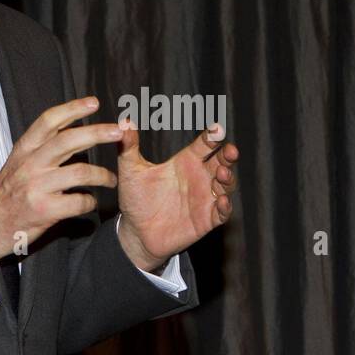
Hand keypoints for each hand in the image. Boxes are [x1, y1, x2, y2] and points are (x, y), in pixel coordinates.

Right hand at [0, 97, 122, 262]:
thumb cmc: (9, 192)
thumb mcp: (19, 162)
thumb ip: (44, 148)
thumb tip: (78, 131)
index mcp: (25, 149)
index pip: (49, 120)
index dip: (72, 109)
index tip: (93, 103)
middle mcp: (31, 164)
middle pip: (68, 140)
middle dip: (97, 133)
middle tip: (118, 131)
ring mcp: (37, 187)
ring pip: (80, 172)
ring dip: (103, 175)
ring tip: (111, 179)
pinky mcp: (45, 210)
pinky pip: (79, 201)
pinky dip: (90, 201)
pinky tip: (91, 202)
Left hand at [115, 122, 239, 271]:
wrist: (135, 232)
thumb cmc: (135, 199)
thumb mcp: (130, 171)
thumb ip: (129, 146)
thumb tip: (125, 121)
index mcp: (186, 162)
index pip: (205, 145)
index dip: (212, 136)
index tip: (216, 129)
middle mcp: (199, 178)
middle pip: (221, 162)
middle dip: (228, 155)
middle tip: (230, 150)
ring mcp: (205, 199)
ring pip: (225, 185)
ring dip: (228, 178)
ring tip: (222, 173)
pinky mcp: (206, 219)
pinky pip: (222, 212)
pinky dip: (225, 206)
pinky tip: (221, 200)